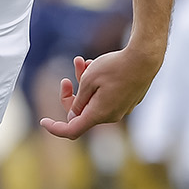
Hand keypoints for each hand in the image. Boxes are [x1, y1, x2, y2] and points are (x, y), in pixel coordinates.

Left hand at [39, 49, 161, 139]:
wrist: (145, 58)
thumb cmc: (115, 67)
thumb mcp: (89, 80)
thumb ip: (78, 101)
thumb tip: (74, 115)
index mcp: (98, 114)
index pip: (72, 130)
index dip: (55, 128)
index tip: (43, 121)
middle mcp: (111, 116)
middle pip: (82, 113)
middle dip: (71, 96)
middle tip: (65, 79)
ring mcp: (121, 109)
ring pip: (94, 101)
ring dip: (84, 85)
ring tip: (81, 62)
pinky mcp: (128, 100)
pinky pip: (106, 97)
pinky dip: (98, 85)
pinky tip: (96, 65)